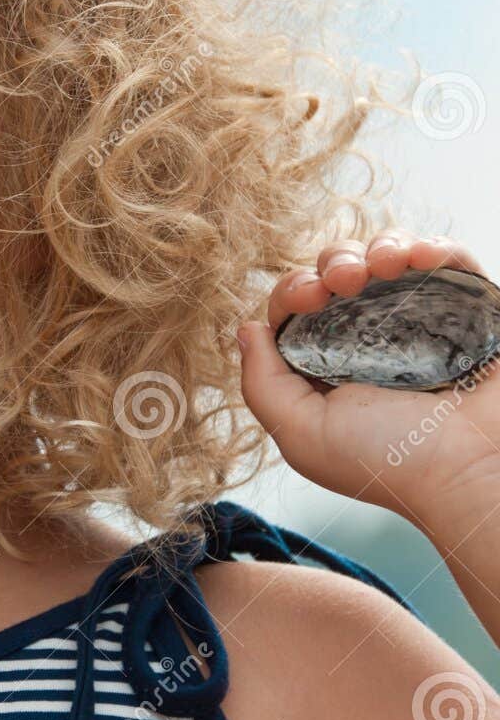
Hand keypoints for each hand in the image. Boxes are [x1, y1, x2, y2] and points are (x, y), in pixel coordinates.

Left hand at [237, 231, 499, 518]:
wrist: (473, 472)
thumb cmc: (387, 461)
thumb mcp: (301, 432)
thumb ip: (262, 383)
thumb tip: (247, 328)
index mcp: (327, 363)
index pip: (296, 305)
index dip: (294, 290)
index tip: (309, 298)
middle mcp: (370, 338)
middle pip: (337, 271)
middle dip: (334, 262)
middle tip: (345, 282)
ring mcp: (420, 322)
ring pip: (387, 258)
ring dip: (379, 248)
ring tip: (385, 266)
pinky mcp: (468, 312)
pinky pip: (447, 261)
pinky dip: (433, 247)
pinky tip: (421, 257)